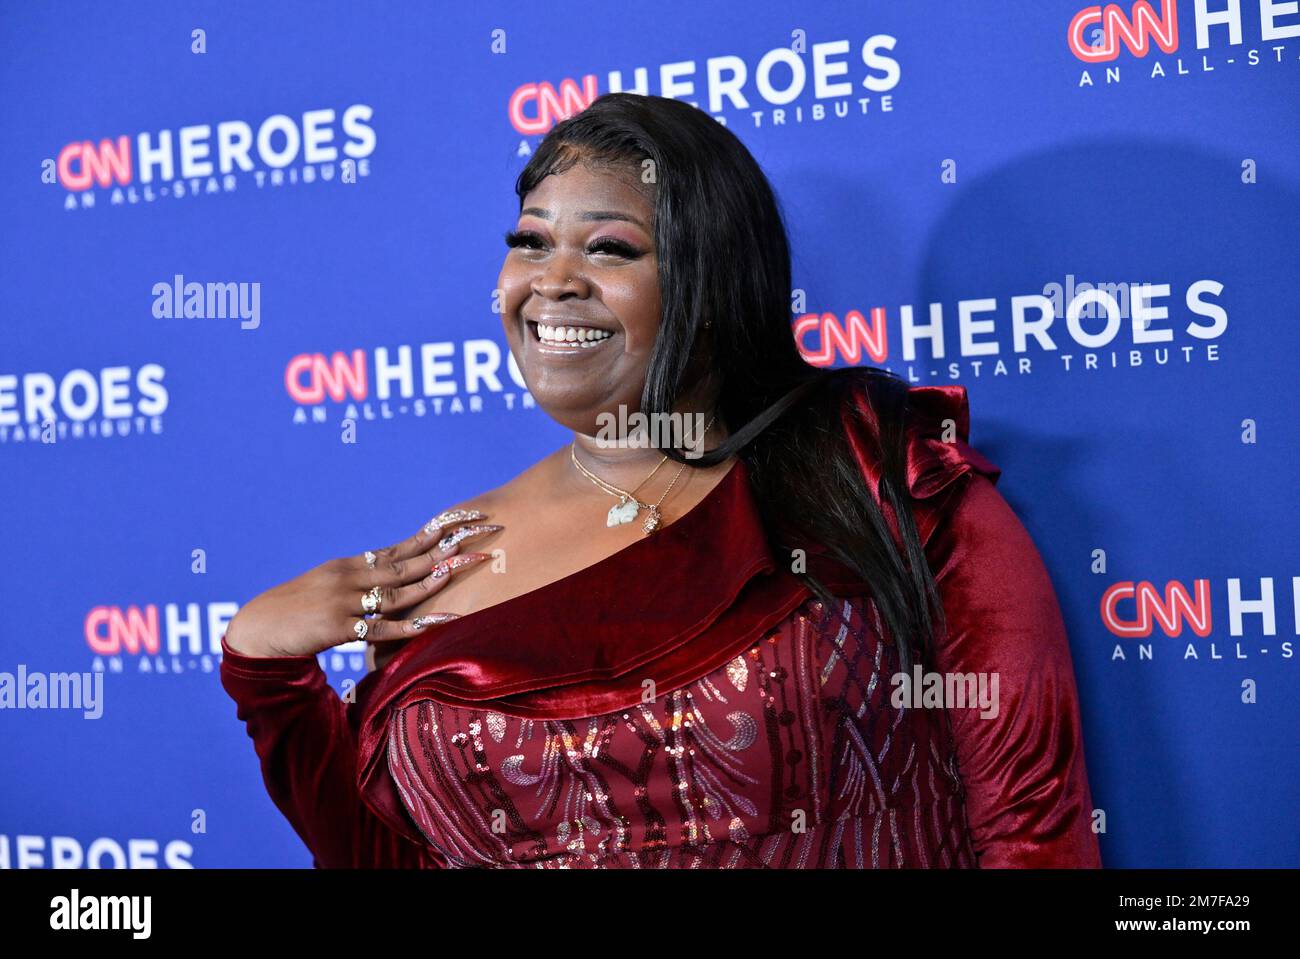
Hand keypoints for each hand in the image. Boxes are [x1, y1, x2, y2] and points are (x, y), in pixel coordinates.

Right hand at [223, 509, 498, 659]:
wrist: (258, 628)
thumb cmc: (298, 610)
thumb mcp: (330, 586)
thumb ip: (361, 580)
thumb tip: (392, 575)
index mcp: (352, 564)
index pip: (402, 546)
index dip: (435, 534)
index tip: (465, 521)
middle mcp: (352, 576)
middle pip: (407, 561)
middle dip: (446, 549)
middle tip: (480, 536)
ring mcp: (345, 600)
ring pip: (398, 590)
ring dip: (433, 579)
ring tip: (463, 566)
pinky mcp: (339, 628)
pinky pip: (383, 627)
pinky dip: (414, 626)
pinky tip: (440, 622)